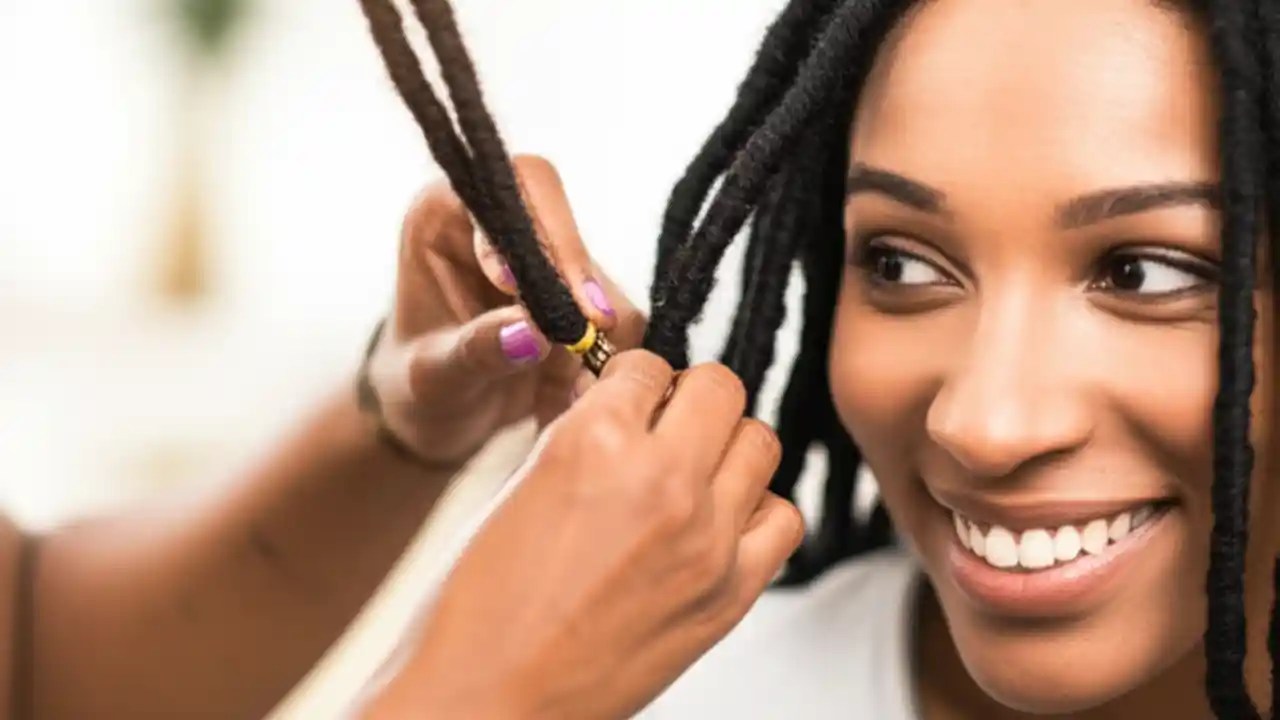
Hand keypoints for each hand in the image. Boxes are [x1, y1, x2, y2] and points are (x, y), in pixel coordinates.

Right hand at [364, 351, 804, 718]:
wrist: (485, 704)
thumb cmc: (476, 608)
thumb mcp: (516, 489)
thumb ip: (579, 436)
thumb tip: (620, 401)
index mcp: (593, 440)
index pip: (647, 364)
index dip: (633, 380)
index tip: (628, 398)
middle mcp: (660, 477)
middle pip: (721, 387)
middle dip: (690, 396)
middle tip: (666, 424)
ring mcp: (706, 538)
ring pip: (760, 442)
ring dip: (726, 447)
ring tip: (691, 475)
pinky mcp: (730, 594)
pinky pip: (783, 518)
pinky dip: (757, 511)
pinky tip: (717, 525)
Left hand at [365, 156, 643, 468]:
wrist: (440, 419)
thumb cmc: (416, 389)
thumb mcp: (431, 379)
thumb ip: (475, 350)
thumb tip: (533, 332)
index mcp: (445, 217)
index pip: (504, 188)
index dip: (530, 228)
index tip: (521, 286)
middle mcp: (502, 225)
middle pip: (561, 217)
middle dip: (575, 278)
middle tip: (589, 331)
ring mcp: (547, 260)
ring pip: (597, 275)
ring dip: (592, 332)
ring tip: (558, 388)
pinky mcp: (578, 297)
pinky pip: (616, 317)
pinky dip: (606, 355)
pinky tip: (572, 389)